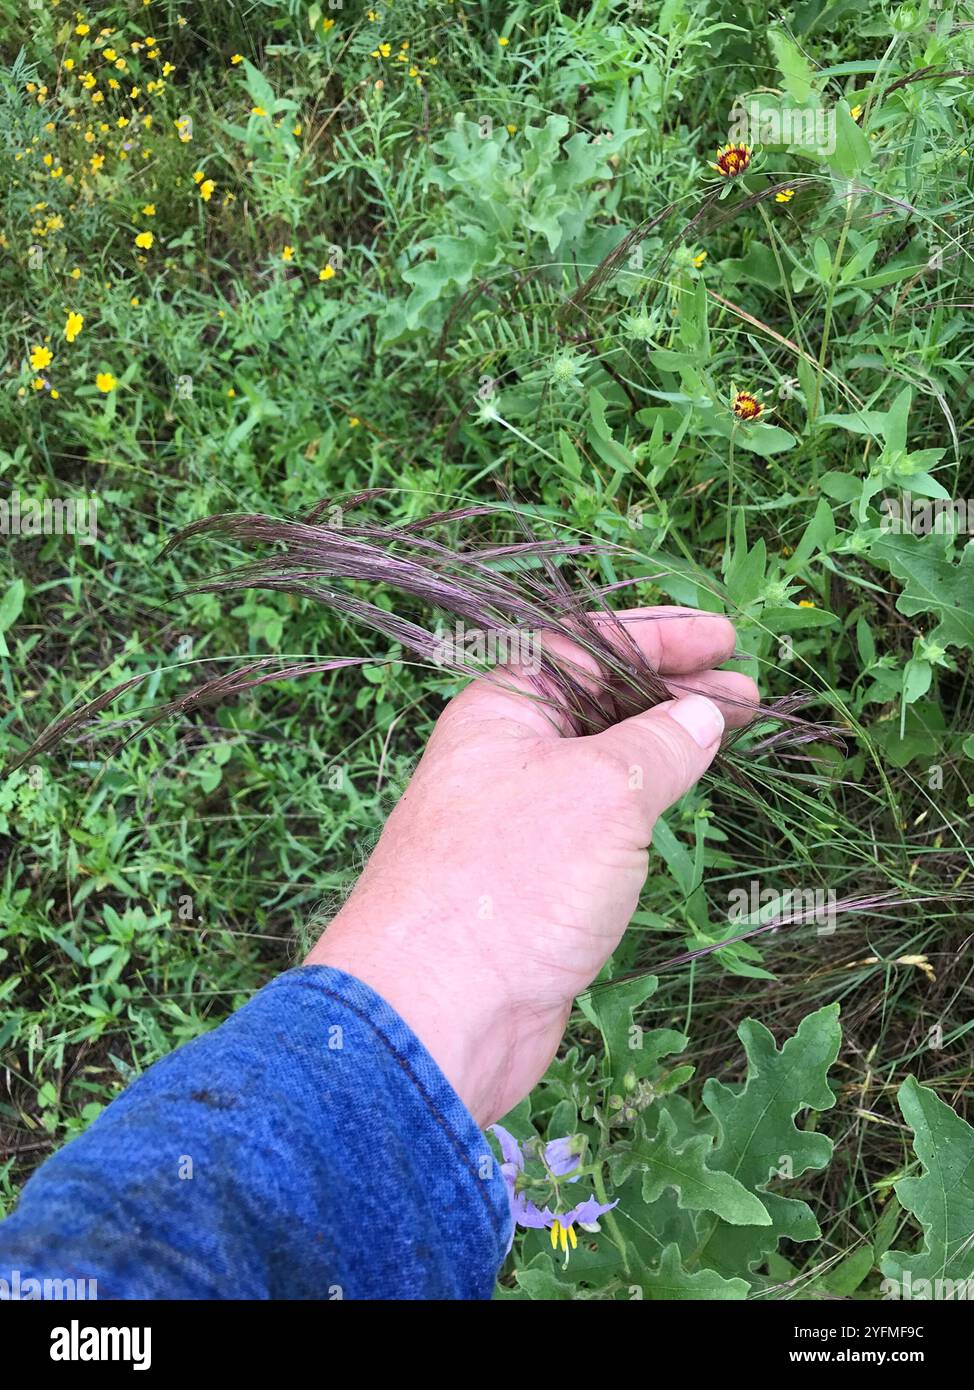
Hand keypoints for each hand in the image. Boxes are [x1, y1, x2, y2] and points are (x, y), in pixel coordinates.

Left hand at [307, 607, 757, 1126]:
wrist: (434, 1011)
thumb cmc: (509, 882)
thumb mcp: (601, 794)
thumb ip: (658, 744)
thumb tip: (702, 713)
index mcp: (502, 710)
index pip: (588, 646)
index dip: (661, 636)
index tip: (726, 639)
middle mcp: (504, 755)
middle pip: (596, 701)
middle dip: (672, 690)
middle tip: (746, 695)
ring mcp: (517, 819)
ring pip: (599, 762)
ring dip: (661, 745)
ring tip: (727, 736)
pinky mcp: (532, 879)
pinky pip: (597, 819)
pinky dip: (642, 802)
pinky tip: (677, 801)